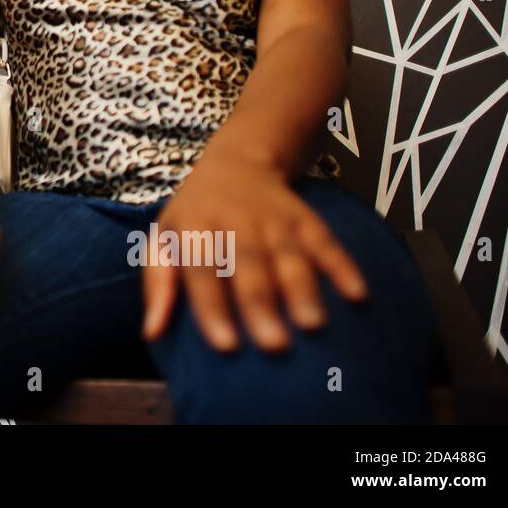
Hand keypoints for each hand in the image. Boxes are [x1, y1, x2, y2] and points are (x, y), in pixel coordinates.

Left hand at [141, 154, 368, 352]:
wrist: (236, 161)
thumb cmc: (194, 216)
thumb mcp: (164, 239)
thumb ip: (158, 284)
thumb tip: (151, 333)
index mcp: (195, 227)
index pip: (202, 269)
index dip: (212, 307)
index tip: (226, 346)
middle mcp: (235, 220)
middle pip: (248, 263)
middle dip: (262, 304)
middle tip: (275, 346)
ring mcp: (273, 217)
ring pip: (288, 253)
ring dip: (303, 288)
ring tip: (314, 326)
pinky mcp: (305, 216)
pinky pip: (325, 240)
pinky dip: (342, 265)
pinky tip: (356, 295)